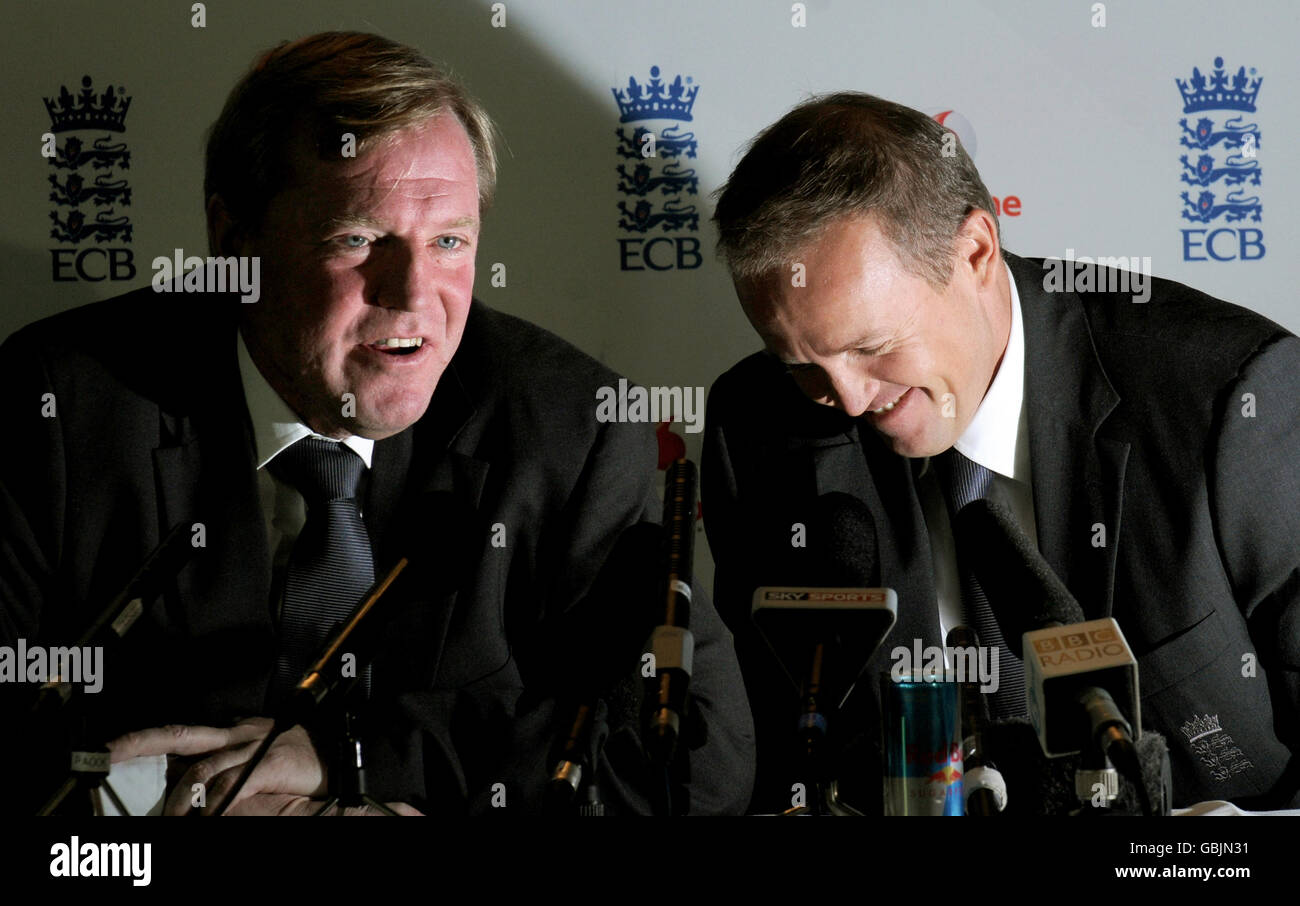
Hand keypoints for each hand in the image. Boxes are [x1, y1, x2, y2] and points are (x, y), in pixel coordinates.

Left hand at [108, 718, 421, 814]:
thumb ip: (232, 765)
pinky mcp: (271, 764)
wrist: (344, 753)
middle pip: (180, 734)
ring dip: (184, 797)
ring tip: (173, 820)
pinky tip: (210, 816)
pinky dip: (219, 803)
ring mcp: (254, 746)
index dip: (145, 739)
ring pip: (205, 768)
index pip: (181, 733)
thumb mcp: (262, 759)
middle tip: (109, 753)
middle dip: (141, 743)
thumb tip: (200, 785)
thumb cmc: (305, 761)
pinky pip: (236, 785)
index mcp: (234, 731)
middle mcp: (238, 733)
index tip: (112, 748)